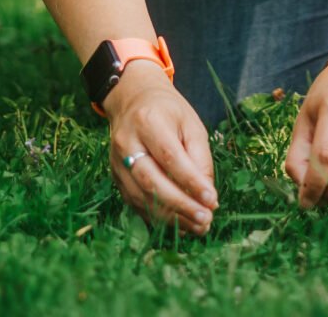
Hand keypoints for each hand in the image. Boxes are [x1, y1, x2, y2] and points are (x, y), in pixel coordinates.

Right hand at [104, 65, 216, 235]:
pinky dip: (158, 217)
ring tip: (197, 227)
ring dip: (171, 218)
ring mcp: (116, 162)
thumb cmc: (168, 112)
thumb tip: (208, 197)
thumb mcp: (191, 125)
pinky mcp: (115, 177)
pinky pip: (136, 203)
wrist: (132, 100)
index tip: (212, 201)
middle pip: (152, 181)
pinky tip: (179, 224)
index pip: (170, 157)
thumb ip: (200, 158)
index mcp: (148, 122)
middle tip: (205, 220)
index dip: (191, 182)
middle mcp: (127, 143)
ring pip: (142, 197)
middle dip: (180, 205)